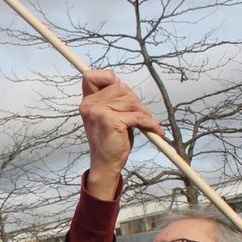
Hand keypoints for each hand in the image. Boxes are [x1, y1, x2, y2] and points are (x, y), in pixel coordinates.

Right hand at [80, 70, 162, 199]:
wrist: (105, 164)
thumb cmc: (109, 139)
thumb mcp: (106, 115)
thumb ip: (110, 99)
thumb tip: (123, 85)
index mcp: (87, 102)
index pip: (91, 76)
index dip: (107, 77)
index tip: (118, 86)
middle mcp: (89, 105)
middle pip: (121, 88)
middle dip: (135, 100)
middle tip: (140, 114)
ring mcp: (98, 112)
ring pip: (131, 101)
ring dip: (143, 112)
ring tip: (145, 124)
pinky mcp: (111, 121)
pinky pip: (137, 116)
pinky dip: (150, 123)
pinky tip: (155, 130)